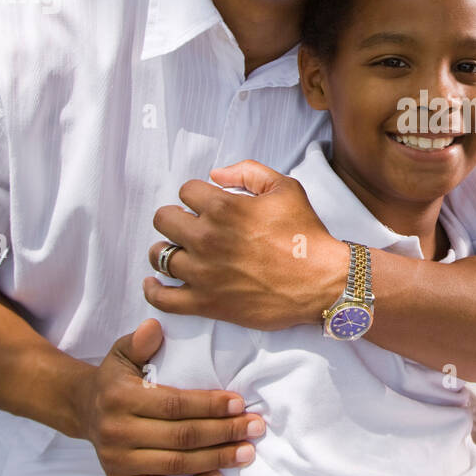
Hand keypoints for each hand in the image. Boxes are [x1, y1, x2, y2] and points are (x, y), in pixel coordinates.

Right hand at [74, 320, 264, 475]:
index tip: (240, 403)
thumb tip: (154, 327)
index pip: (174, 404)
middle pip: (181, 437)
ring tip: (246, 452)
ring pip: (176, 465)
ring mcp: (117, 461)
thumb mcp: (121, 354)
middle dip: (223, 433)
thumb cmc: (115, 379)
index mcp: (120, 398)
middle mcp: (117, 432)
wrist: (84, 411)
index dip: (209, 405)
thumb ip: (140, 342)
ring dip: (216, 459)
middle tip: (255, 428)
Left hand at [144, 159, 348, 328]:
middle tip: (192, 226)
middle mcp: (206, 238)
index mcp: (223, 208)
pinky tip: (155, 281)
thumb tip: (216, 175)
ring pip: (159, 254)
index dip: (197, 195)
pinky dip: (154, 289)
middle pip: (163, 219)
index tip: (207, 205)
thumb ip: (248, 172)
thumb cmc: (306, 234)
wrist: (321, 281)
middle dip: (177, 217)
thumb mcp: (286, 188)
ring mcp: (202, 272)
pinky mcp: (205, 302)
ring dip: (167, 249)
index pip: (185, 191)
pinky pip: (163, 298)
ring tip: (180, 251)